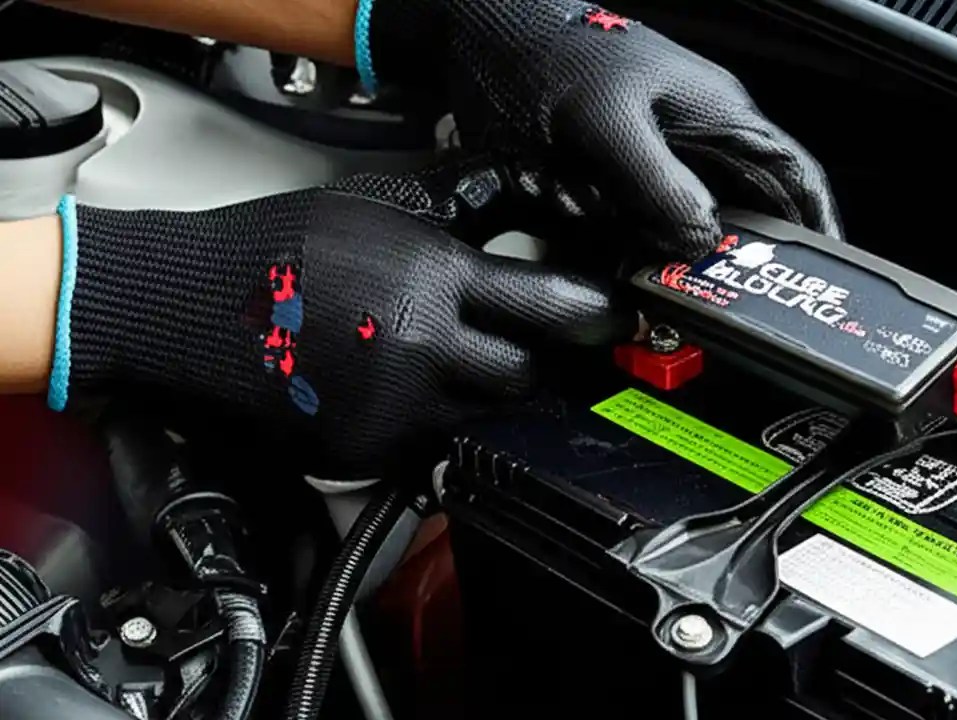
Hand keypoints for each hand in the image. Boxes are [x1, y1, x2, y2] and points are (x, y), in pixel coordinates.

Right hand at [53, 160, 629, 477]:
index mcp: (431, 280)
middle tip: (528, 348)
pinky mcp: (363, 454)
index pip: (550, 307)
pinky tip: (406, 394)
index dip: (592, 314)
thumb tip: (530, 237)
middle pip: (527, 377)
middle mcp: (418, 349)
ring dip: (485, 399)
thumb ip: (463, 228)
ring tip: (453, 368)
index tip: (611, 319)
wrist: (187, 306)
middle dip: (536, 364)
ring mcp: (390, 411)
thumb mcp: (383, 210)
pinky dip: (433, 428)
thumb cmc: (278, 250)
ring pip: (484, 420)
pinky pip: (430, 450)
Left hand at [363, 0, 842, 259]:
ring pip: (688, 226)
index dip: (816, 224)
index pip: (792, 174)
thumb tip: (701, 239)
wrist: (481, 36)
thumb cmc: (549, 53)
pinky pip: (638, 226)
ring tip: (677, 297)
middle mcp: (695, 139)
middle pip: (743, 211)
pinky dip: (635, 252)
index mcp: (717, 113)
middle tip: (741, 307)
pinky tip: (624, 272)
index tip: (828, 274)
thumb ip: (657, 183)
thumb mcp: (607, 122)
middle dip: (742, 258)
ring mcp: (655, 159)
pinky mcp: (614, 177)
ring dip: (681, 260)